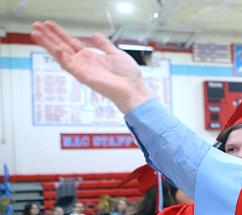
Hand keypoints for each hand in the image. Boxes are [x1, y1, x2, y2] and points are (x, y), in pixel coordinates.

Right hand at [31, 21, 150, 110]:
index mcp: (90, 56)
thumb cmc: (127, 76)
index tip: (48, 24)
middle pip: (61, 46)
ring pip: (61, 54)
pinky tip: (56, 49)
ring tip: (36, 34)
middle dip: (48, 36)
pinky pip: (70, 66)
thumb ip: (103, 44)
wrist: (133, 90)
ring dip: (48, 44)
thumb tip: (94, 34)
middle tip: (35, 25)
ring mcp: (82, 69)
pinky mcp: (84, 77)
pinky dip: (63, 57)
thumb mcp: (115, 54)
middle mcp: (83, 62)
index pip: (69, 42)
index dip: (58, 32)